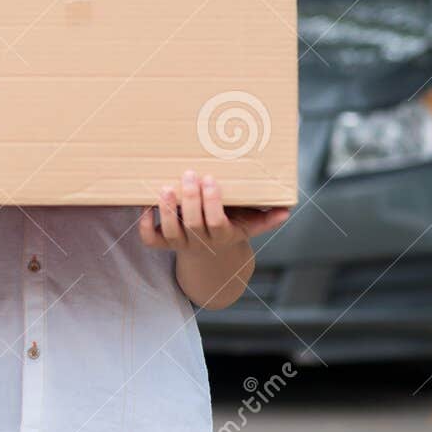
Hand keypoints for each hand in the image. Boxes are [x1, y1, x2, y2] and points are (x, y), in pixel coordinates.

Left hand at [138, 170, 289, 253]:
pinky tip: (144, 205)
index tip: (210, 179)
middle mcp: (201, 241)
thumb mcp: (249, 226)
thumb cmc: (231, 230)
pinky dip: (145, 225)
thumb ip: (266, 219)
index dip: (212, 203)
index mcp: (223, 235)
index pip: (217, 222)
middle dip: (191, 199)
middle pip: (194, 224)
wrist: (211, 258)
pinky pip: (151, 240)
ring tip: (165, 188)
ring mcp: (181, 244)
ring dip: (167, 211)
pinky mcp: (164, 244)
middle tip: (190, 174)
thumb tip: (287, 210)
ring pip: (171, 232)